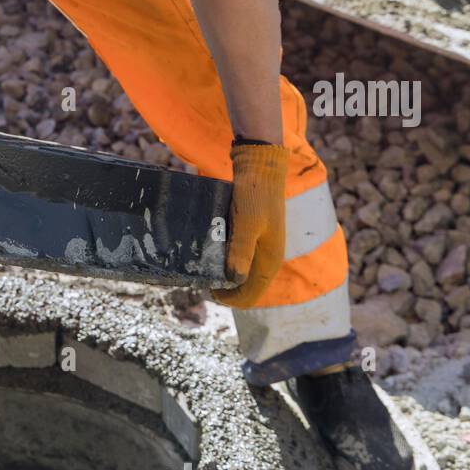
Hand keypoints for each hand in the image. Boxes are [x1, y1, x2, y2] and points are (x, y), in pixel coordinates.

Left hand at [213, 141, 287, 307]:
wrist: (261, 168)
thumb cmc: (255, 194)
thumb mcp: (247, 222)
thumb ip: (241, 250)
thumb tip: (233, 280)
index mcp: (270, 261)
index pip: (250, 296)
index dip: (228, 300)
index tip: (205, 291)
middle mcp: (268, 259)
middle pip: (245, 288)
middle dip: (224, 290)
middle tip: (199, 281)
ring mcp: (262, 249)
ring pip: (241, 274)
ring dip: (224, 277)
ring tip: (202, 269)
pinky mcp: (255, 238)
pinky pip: (239, 259)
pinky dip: (226, 263)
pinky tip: (209, 255)